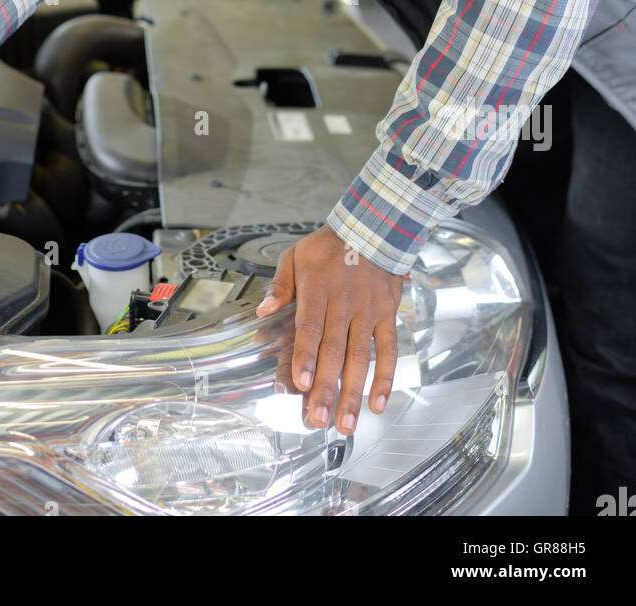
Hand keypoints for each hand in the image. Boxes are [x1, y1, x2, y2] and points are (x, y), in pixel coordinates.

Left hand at [256, 225, 403, 435]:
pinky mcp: (388, 315)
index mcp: (318, 288)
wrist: (374, 228)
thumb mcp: (296, 255)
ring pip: (361, 357)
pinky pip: (388, 350)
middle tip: (317, 419)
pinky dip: (385, 378)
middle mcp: (345, 302)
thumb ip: (280, 285)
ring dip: (353, 393)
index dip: (304, 356)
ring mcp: (369, 311)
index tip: (299, 384)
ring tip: (345, 424)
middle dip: (326, 388)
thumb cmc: (329, 247)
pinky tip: (377, 404)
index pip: (310, 327)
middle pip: (334, 350)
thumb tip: (263, 311)